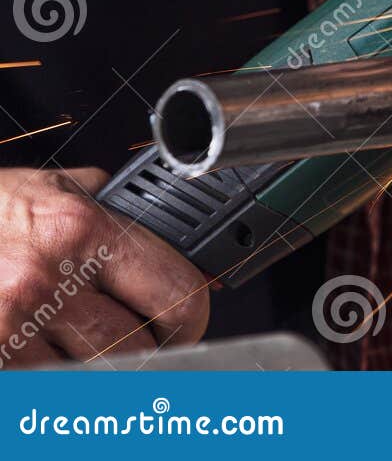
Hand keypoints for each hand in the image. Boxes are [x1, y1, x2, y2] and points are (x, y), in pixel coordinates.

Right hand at [0, 167, 208, 365]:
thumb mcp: (43, 186)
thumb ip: (104, 203)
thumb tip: (157, 219)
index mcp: (82, 229)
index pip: (177, 291)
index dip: (190, 316)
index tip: (185, 322)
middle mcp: (50, 278)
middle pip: (139, 347)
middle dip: (145, 350)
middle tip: (138, 342)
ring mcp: (13, 326)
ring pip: (93, 376)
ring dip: (92, 366)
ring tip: (73, 339)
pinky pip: (47, 387)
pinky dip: (50, 376)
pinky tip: (40, 351)